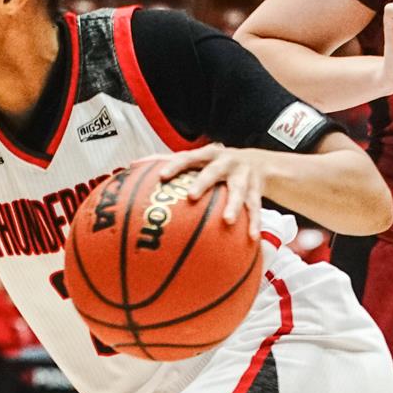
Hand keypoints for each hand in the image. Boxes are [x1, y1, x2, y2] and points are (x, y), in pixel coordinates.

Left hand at [149, 145, 270, 234]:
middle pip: (213, 171)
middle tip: (191, 196)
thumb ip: (170, 162)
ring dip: (234, 205)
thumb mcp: (198, 159)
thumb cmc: (216, 163)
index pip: (188, 157)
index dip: (175, 165)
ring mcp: (243, 176)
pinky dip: (254, 222)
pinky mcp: (256, 190)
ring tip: (228, 221)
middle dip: (203, 182)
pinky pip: (255, 208)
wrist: (259, 161)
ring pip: (238, 191)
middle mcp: (226, 162)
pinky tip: (252, 238)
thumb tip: (133, 165)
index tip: (162, 177)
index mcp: (208, 155)